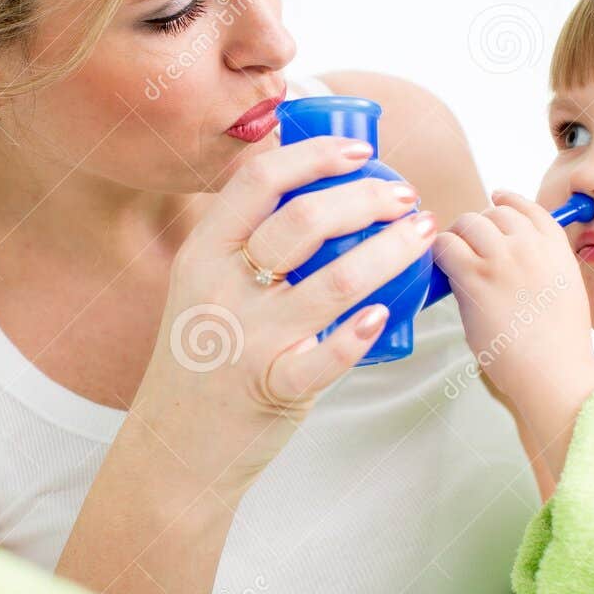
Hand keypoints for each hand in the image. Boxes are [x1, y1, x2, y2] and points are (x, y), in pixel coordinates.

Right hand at [132, 136, 437, 498]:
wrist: (173, 443)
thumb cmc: (205, 355)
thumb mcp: (202, 285)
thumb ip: (243, 242)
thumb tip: (312, 185)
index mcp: (203, 252)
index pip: (259, 181)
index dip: (314, 156)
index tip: (360, 151)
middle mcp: (222, 288)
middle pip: (304, 220)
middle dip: (367, 198)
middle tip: (404, 196)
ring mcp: (249, 340)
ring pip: (333, 281)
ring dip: (390, 251)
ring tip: (421, 234)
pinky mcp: (274, 387)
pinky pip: (326, 357)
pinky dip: (359, 333)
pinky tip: (385, 313)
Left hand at [433, 189, 593, 470]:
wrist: (554, 372)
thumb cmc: (557, 345)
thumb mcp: (564, 290)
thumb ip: (541, 264)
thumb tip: (504, 253)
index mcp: (557, 248)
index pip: (529, 208)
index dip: (509, 201)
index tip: (497, 199)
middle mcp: (531, 246)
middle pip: (495, 212)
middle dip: (479, 224)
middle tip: (466, 244)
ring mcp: (503, 258)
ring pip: (468, 222)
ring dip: (457, 236)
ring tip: (452, 256)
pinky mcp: (475, 277)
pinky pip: (446, 245)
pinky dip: (439, 252)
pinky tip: (440, 267)